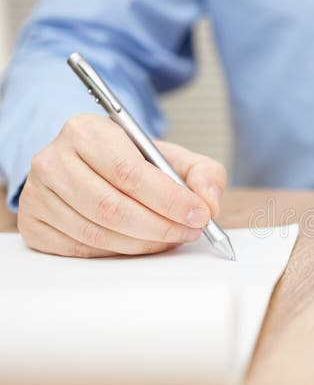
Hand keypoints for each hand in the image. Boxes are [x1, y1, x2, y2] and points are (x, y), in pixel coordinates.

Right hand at [18, 114, 226, 257]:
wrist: (91, 166)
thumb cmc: (133, 162)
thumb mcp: (173, 156)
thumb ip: (203, 173)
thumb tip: (209, 203)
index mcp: (86, 131)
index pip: (129, 172)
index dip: (169, 199)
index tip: (199, 215)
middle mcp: (53, 159)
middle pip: (112, 207)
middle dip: (160, 226)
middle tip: (189, 232)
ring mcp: (38, 194)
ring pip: (97, 233)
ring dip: (143, 244)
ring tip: (170, 238)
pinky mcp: (33, 224)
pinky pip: (81, 250)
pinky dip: (118, 253)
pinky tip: (139, 243)